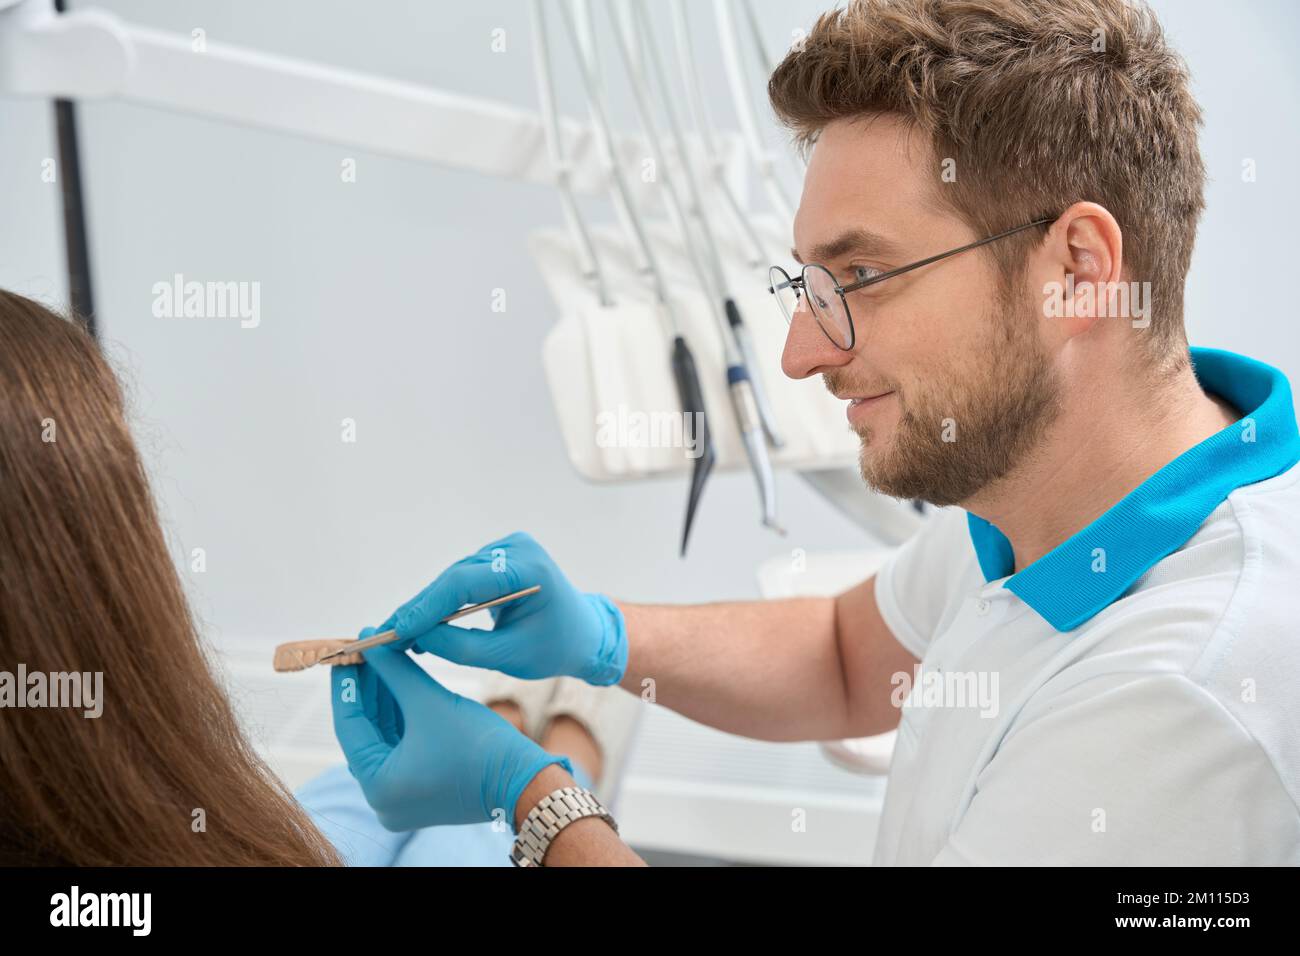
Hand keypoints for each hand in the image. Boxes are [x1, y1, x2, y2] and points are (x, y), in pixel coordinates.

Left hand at [330, 628, 572, 830]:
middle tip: (368, 651)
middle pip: (366, 732)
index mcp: (377, 786)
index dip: (347, 684)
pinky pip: (401, 748)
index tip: (346, 652)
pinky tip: (402, 684)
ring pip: (384, 738)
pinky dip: (401, 718)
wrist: (524, 779)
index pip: (349, 726)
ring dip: (385, 700)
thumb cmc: (479, 746)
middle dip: (369, 690)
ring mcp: (402, 797)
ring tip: (386, 660)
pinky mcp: (421, 790)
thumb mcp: (429, 701)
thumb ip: (394, 671)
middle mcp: (382, 800)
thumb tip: (368, 641)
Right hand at [385, 531, 626, 684]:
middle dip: (420, 609)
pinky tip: (422, 623)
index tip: (397, 629)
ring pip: (454, 578)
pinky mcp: (499, 556)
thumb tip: (417, 637)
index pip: (465, 582)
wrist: (583, 633)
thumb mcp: (508, 656)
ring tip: (400, 635)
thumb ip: (461, 647)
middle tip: (387, 636)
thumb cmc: (554, 647)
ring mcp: (507, 548)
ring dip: (428, 606)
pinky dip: (442, 601)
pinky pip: (462, 578)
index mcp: (528, 570)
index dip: (426, 606)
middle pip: (455, 578)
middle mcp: (516, 549)